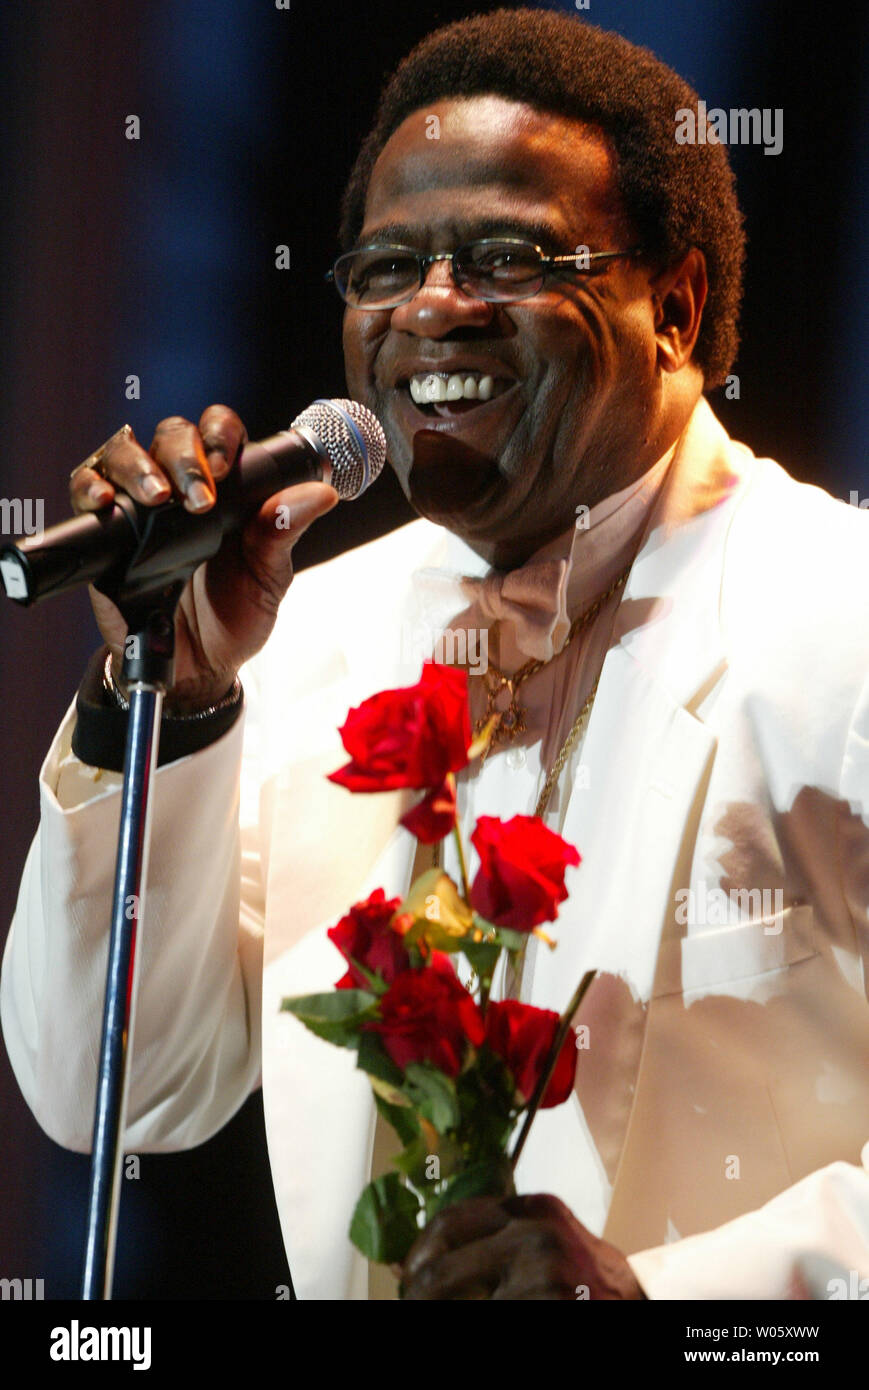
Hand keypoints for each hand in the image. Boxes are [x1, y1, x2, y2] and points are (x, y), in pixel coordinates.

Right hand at [71, 408, 338, 710]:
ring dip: (138, 468)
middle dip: (182, 456)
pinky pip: (86, 494)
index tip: (227, 468)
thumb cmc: (235, 617)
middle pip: (170, 436)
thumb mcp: (269, 577)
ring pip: (123, 454)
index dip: (220, 436)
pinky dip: (90, 489)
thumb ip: (285, 532)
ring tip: (157, 498)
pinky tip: (105, 502)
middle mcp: (179, 490)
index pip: (219, 434)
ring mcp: (139, 509)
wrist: (199, 669)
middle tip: (198, 498)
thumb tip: (320, 495)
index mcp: (226, 489)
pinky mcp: (107, 536)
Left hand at [400, 1193, 646, 1299]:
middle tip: (413, 1301)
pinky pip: (490, 1317)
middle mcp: (536, 1235)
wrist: (650, 1304)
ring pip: (459, 1306)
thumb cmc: (594, 1283)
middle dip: (420, 1295)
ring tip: (452, 1310)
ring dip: (449, 1312)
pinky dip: (481, 1318)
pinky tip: (488, 1315)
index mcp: (534, 1209)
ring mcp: (543, 1277)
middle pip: (440, 1271)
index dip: (419, 1253)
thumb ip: (496, 1243)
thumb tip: (417, 1267)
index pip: (449, 1223)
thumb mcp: (547, 1243)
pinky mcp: (551, 1308)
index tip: (408, 1274)